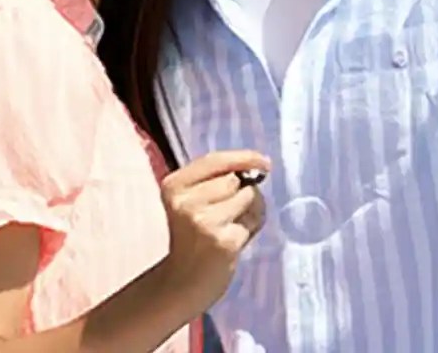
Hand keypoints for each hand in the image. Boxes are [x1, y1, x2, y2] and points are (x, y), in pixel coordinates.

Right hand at [155, 150, 269, 309]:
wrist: (184, 280)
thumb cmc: (193, 236)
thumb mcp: (190, 201)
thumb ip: (215, 180)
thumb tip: (256, 166)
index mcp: (173, 186)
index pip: (213, 160)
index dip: (243, 157)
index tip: (264, 161)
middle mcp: (185, 202)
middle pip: (234, 179)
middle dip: (243, 190)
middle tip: (231, 212)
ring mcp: (204, 222)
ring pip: (247, 196)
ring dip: (250, 208)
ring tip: (233, 224)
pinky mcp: (223, 240)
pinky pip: (253, 219)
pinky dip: (251, 226)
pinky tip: (236, 239)